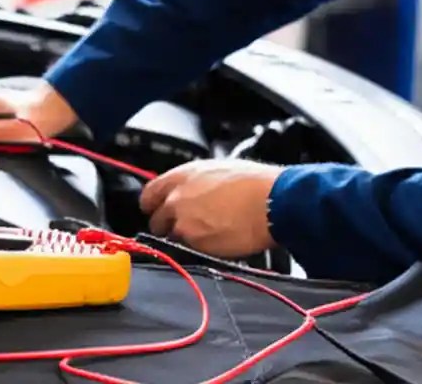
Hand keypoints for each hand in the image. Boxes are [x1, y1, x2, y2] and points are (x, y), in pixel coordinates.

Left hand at [138, 159, 282, 258]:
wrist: (272, 202)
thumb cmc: (255, 184)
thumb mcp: (218, 170)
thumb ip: (196, 183)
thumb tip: (191, 191)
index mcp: (182, 176)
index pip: (149, 194)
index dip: (153, 205)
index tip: (158, 210)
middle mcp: (177, 198)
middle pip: (156, 220)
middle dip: (168, 225)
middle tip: (187, 226)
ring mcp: (183, 223)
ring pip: (172, 237)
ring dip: (185, 238)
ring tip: (210, 233)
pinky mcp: (195, 243)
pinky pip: (189, 250)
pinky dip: (199, 248)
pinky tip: (218, 240)